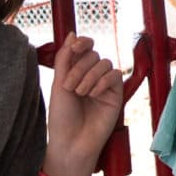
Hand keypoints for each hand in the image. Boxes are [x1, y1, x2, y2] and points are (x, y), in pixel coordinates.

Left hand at [44, 32, 123, 175]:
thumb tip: (72, 33)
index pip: (84, 48)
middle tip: (70, 87)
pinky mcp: (116, 94)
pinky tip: (93, 94)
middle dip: (80, 68)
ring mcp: (104, 85)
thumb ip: (65, 58)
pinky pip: (116, 75)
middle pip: (93, 55)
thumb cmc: (61, 117)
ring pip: (104, 64)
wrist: (71, 142)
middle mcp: (91, 76)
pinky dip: (103, 81)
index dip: (82, 43)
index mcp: (75, 72)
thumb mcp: (58, 84)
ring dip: (90, 76)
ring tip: (80, 94)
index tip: (75, 48)